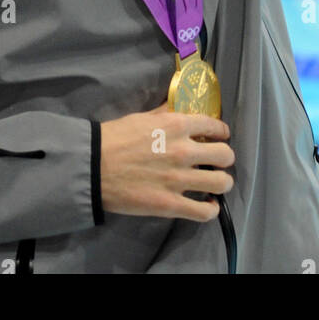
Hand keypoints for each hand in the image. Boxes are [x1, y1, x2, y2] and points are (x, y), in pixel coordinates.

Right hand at [100, 101, 234, 220]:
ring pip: (221, 183)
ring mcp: (179, 180)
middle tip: (217, 161)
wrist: (93, 166)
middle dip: (224, 158)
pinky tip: (208, 205)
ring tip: (216, 183)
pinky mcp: (171, 205)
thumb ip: (165, 114)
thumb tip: (176, 108)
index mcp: (177, 125)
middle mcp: (184, 150)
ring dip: (222, 183)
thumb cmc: (114, 137)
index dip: (220, 132)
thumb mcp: (142, 116)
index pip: (214, 126)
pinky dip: (211, 209)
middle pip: (225, 155)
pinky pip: (204, 212)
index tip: (220, 136)